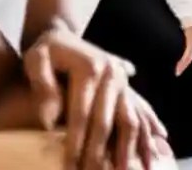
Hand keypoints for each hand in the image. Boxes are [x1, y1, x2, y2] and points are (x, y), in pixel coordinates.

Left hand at [16, 26, 169, 169]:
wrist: (61, 34)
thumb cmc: (44, 50)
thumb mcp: (34, 58)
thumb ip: (41, 85)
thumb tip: (50, 118)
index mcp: (90, 69)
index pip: (82, 114)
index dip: (75, 141)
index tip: (70, 165)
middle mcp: (111, 75)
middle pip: (108, 121)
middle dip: (101, 152)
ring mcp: (122, 79)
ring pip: (131, 118)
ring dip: (132, 148)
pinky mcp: (126, 85)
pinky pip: (141, 111)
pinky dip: (149, 129)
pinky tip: (157, 146)